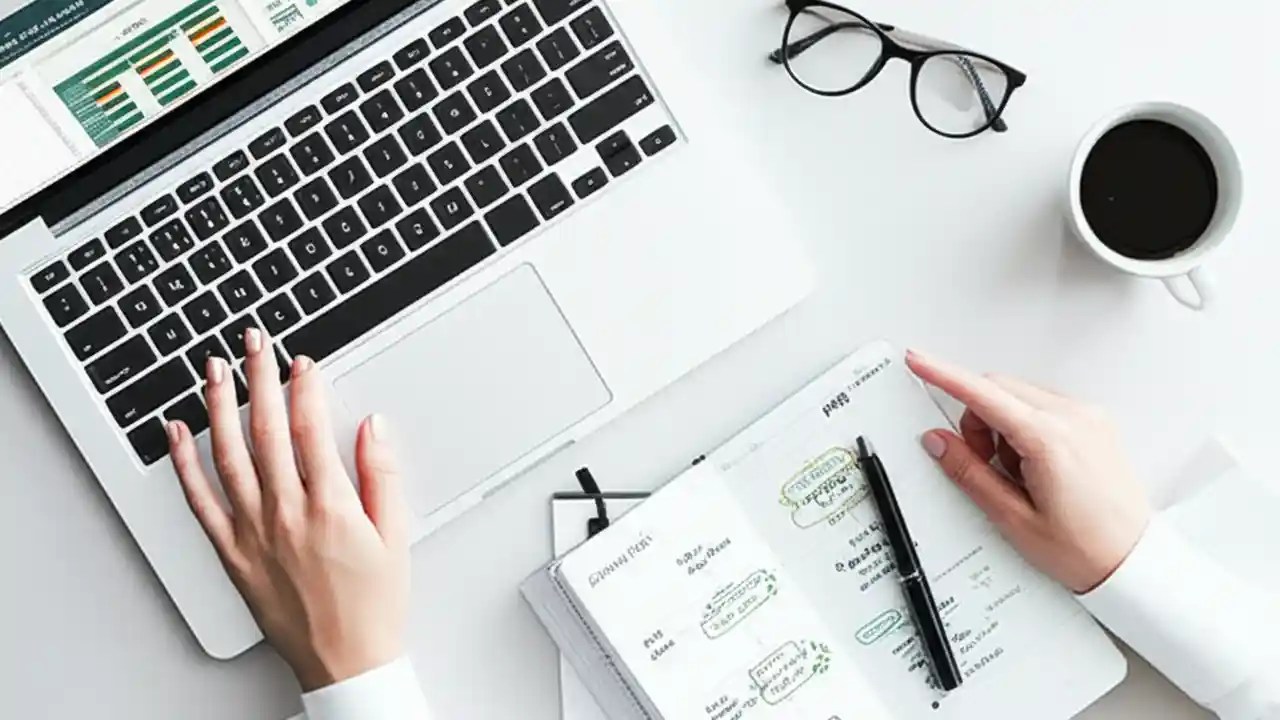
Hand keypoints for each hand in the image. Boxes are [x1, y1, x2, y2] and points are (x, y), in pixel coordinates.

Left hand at [166, 328, 409, 690]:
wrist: (344, 662)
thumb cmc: (372, 606)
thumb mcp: (396, 536)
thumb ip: (382, 476)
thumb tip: (372, 428)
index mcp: (330, 506)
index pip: (309, 428)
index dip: (303, 387)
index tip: (301, 361)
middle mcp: (286, 513)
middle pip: (265, 429)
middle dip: (259, 378)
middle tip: (254, 343)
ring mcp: (253, 533)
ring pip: (228, 455)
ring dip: (219, 406)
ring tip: (214, 371)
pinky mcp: (232, 554)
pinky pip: (200, 501)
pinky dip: (184, 463)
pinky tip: (177, 433)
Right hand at [907, 350, 1150, 592]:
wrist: (1134, 562)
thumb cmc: (1084, 549)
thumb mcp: (1013, 518)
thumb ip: (969, 473)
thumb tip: (938, 441)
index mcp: (1050, 440)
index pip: (983, 395)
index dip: (944, 375)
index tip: (919, 361)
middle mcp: (1073, 418)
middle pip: (999, 390)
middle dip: (975, 419)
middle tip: (979, 463)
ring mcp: (1087, 418)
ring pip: (1018, 398)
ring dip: (1000, 425)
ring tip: (1015, 474)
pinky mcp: (1094, 424)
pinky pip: (1042, 407)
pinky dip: (1024, 428)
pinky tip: (1033, 466)